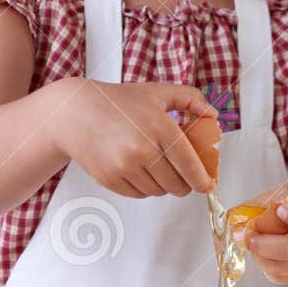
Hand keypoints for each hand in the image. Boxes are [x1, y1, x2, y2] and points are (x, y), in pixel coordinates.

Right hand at [53, 79, 217, 198]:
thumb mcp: (156, 92)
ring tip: (160, 169)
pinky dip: (146, 188)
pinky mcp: (110, 179)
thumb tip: (212, 116)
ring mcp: (124, 166)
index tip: (209, 185)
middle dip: (186, 184)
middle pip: (177, 183)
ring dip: (165, 186)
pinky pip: (139, 194)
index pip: (189, 163)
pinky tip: (142, 172)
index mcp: (159, 126)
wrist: (75, 113)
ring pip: (159, 191)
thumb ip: (189, 98)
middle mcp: (142, 148)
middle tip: (186, 178)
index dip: (202, 180)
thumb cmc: (118, 102)